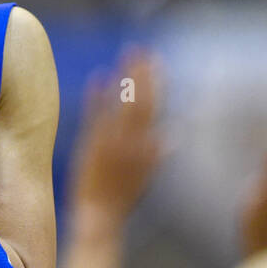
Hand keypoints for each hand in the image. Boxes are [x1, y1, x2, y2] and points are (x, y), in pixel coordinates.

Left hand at [69, 49, 163, 225]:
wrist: (101, 218)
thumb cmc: (122, 198)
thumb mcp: (146, 176)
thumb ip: (157, 154)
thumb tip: (173, 136)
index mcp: (147, 148)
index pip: (155, 109)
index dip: (157, 84)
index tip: (156, 61)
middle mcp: (134, 143)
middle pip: (143, 101)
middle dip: (144, 74)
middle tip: (142, 49)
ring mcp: (113, 144)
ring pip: (124, 105)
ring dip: (127, 78)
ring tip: (127, 55)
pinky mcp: (93, 148)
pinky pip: (97, 118)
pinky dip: (99, 99)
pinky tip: (99, 78)